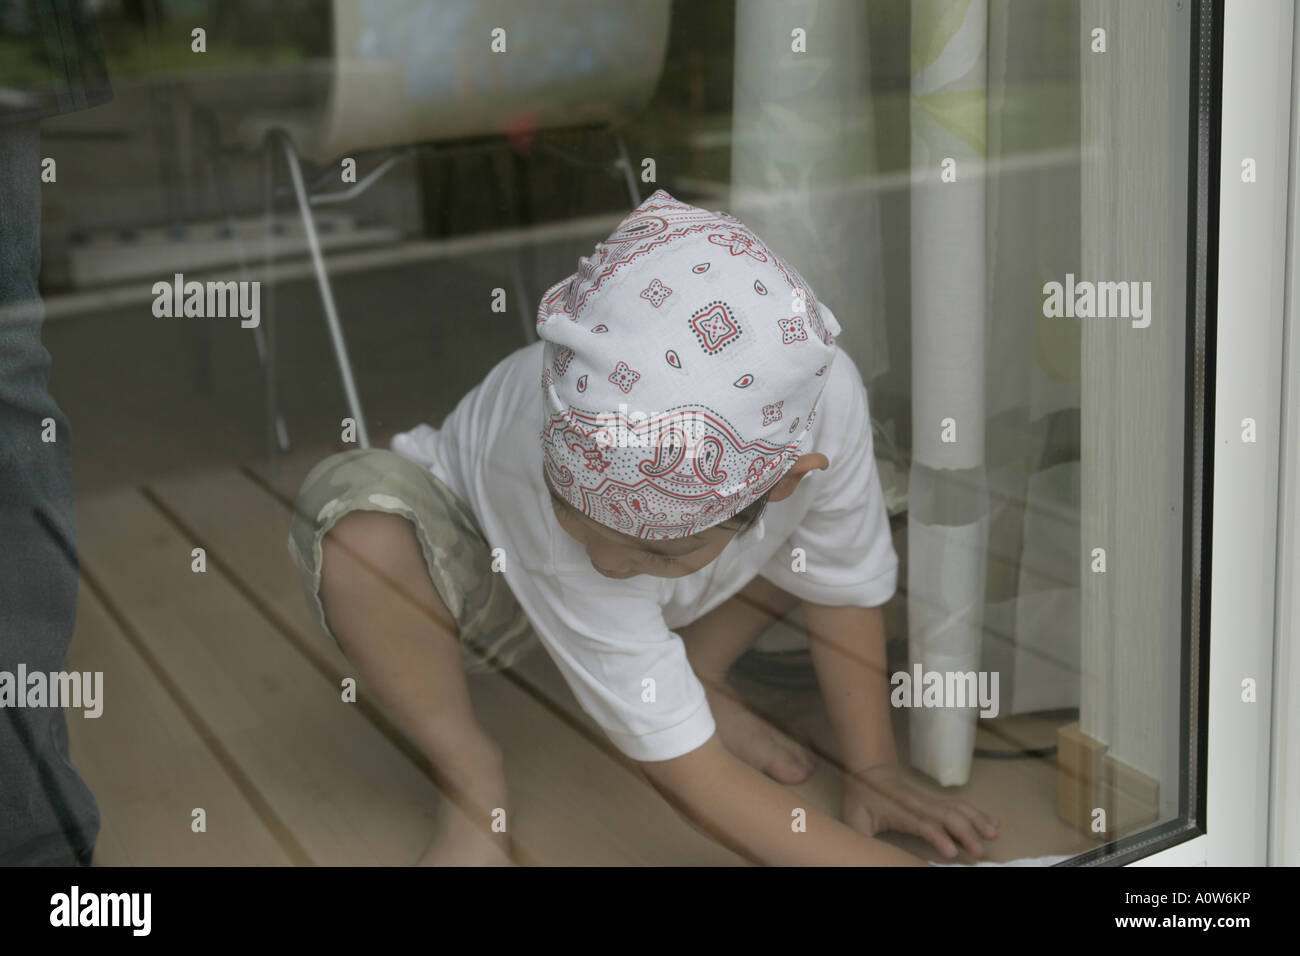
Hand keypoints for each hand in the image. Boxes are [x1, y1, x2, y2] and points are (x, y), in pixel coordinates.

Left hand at [842, 762, 999, 858]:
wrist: (868, 773)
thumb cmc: (861, 799)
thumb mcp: (854, 820)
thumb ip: (860, 838)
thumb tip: (863, 854)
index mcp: (901, 811)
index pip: (924, 824)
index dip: (939, 836)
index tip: (952, 852)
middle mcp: (920, 805)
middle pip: (948, 816)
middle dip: (966, 833)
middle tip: (980, 853)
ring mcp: (930, 802)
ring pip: (958, 808)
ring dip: (977, 820)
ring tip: (993, 834)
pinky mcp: (935, 802)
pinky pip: (960, 806)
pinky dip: (977, 813)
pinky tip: (992, 822)